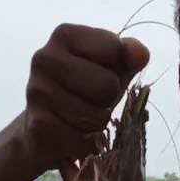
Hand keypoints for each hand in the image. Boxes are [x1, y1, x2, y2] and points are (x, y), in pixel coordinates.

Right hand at [17, 23, 149, 171]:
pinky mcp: (39, 125)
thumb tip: (141, 54)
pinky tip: (70, 136)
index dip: (117, 68)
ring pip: (96, 116)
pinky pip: (83, 140)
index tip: (98, 74)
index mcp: (64, 35)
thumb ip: (128, 57)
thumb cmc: (81, 92)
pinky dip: (85, 145)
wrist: (43, 130)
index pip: (116, 48)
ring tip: (78, 119)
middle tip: (88, 101)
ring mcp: (38, 91)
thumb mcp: (109, 70)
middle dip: (107, 100)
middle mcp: (45, 58)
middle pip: (107, 84)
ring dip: (96, 125)